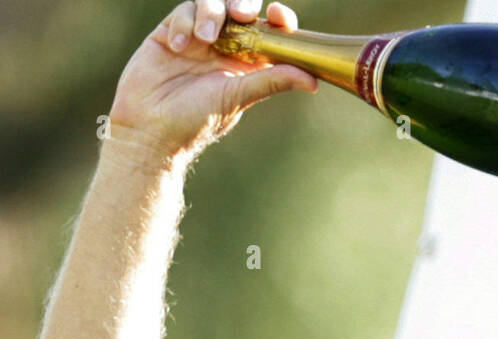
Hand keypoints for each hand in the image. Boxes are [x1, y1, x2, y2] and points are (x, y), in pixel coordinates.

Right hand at [108, 0, 317, 163]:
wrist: (150, 131)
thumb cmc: (195, 122)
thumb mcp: (237, 97)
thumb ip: (271, 81)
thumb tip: (312, 79)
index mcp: (245, 61)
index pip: (267, 30)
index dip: (278, 19)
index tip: (279, 17)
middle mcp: (223, 46)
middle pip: (240, 6)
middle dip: (243, 3)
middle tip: (241, 14)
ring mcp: (197, 37)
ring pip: (212, 1)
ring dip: (211, 12)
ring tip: (204, 39)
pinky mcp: (170, 32)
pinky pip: (183, 11)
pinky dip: (184, 23)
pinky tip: (178, 46)